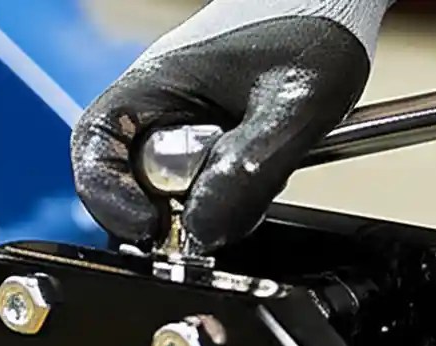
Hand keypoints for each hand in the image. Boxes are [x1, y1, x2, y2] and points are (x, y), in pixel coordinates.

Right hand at [71, 0, 390, 253]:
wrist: (341, 7)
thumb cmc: (313, 25)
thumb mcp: (294, 105)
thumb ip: (248, 172)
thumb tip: (203, 232)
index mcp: (152, 84)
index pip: (94, 150)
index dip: (109, 199)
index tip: (149, 229)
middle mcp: (159, 109)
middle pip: (132, 185)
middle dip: (171, 212)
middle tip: (219, 217)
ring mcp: (186, 131)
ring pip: (175, 196)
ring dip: (211, 204)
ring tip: (258, 175)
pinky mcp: (215, 149)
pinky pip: (208, 190)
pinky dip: (233, 198)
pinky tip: (267, 174)